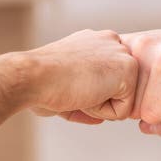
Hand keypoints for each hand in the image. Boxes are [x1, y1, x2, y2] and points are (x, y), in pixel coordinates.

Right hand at [0, 29, 137, 132]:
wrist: (32, 76)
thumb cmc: (39, 84)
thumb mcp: (66, 84)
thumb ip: (87, 96)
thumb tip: (101, 119)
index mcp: (95, 41)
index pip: (106, 80)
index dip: (88, 93)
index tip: (67, 83)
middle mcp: (111, 41)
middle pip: (116, 90)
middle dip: (95, 100)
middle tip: (70, 87)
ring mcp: (122, 53)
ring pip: (121, 101)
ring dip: (98, 106)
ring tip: (77, 90)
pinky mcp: (128, 69)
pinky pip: (123, 111)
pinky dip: (101, 112)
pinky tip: (84, 94)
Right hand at [121, 16, 160, 140]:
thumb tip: (145, 126)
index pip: (152, 114)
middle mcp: (143, 47)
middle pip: (134, 107)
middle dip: (156, 105)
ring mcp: (129, 44)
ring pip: (124, 98)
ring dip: (145, 96)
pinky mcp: (121, 44)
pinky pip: (118, 82)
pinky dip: (133, 86)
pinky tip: (150, 75)